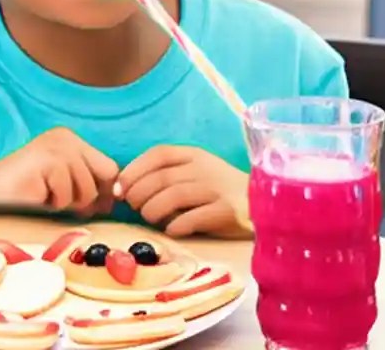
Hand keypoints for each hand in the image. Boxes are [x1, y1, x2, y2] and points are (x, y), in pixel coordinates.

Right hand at [0, 127, 117, 215]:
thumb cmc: (26, 193)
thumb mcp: (65, 186)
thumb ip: (90, 185)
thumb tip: (117, 197)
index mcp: (72, 140)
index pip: (109, 166)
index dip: (107, 190)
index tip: (98, 206)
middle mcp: (67, 138)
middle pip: (106, 173)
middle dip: (91, 196)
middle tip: (68, 204)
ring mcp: (58, 147)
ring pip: (87, 188)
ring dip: (67, 202)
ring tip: (46, 197)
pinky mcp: (48, 160)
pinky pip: (67, 194)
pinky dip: (53, 203)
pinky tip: (36, 196)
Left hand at [117, 145, 249, 238]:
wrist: (263, 206)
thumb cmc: (220, 193)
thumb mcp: (196, 175)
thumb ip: (166, 177)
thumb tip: (124, 190)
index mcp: (196, 155)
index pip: (158, 154)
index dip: (133, 171)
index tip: (121, 189)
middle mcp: (206, 168)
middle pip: (161, 178)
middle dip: (139, 195)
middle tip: (136, 209)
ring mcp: (217, 189)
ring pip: (172, 196)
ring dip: (152, 211)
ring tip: (152, 220)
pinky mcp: (226, 211)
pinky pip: (189, 219)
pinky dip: (174, 227)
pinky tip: (174, 230)